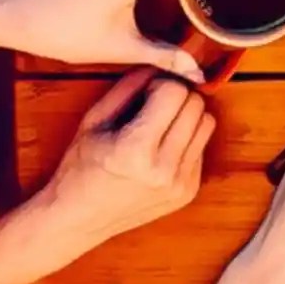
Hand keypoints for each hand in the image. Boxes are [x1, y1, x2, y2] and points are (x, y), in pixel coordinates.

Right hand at [37, 69, 214, 249]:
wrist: (78, 219)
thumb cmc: (80, 166)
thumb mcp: (94, 120)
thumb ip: (128, 86)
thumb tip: (160, 64)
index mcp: (135, 150)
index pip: (175, 92)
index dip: (160, 85)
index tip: (145, 93)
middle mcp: (164, 170)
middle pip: (196, 105)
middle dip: (177, 98)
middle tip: (154, 107)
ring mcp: (180, 184)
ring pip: (207, 123)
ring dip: (187, 117)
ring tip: (160, 126)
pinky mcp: (189, 191)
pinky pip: (202, 147)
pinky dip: (186, 140)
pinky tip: (162, 149)